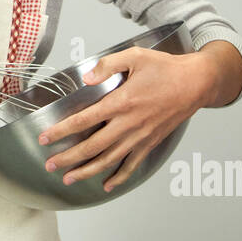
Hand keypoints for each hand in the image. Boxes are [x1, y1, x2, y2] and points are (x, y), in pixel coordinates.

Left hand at [36, 47, 207, 192]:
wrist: (196, 83)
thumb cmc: (166, 68)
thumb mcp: (135, 56)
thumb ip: (108, 64)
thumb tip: (86, 77)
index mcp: (122, 102)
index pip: (84, 120)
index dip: (62, 131)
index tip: (45, 138)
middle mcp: (129, 123)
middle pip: (92, 146)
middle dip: (68, 157)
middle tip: (50, 164)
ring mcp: (140, 136)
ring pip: (109, 159)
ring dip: (87, 171)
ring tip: (68, 178)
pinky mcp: (150, 142)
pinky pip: (132, 164)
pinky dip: (119, 177)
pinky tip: (107, 185)